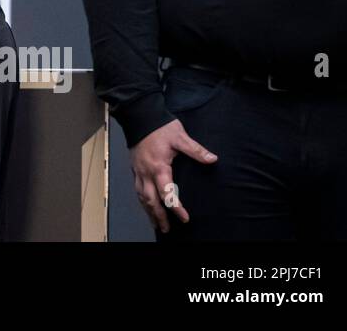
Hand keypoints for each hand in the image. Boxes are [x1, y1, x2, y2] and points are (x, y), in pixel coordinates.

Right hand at [130, 118, 217, 232]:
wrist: (139, 116)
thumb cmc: (159, 126)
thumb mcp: (180, 137)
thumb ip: (196, 150)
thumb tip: (212, 159)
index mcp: (158, 167)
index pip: (166, 193)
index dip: (175, 207)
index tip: (184, 218)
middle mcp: (146, 172)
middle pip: (150, 200)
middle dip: (158, 216)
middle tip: (167, 229)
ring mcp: (138, 170)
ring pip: (141, 196)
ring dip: (148, 211)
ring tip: (155, 223)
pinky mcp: (134, 167)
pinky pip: (137, 188)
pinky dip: (142, 200)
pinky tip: (146, 204)